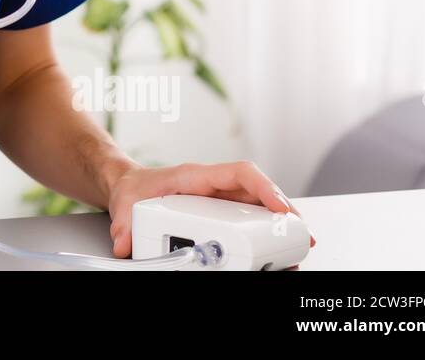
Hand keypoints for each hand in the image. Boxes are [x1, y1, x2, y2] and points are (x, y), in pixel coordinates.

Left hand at [105, 160, 317, 257]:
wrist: (129, 186)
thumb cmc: (134, 188)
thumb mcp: (125, 204)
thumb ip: (124, 224)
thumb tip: (124, 244)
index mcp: (196, 177)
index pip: (239, 173)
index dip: (264, 188)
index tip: (280, 208)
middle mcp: (213, 186)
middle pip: (258, 191)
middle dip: (283, 210)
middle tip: (300, 234)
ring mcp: (220, 200)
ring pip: (259, 206)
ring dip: (279, 224)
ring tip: (296, 246)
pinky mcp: (220, 214)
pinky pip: (249, 219)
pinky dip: (265, 232)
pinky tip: (276, 250)